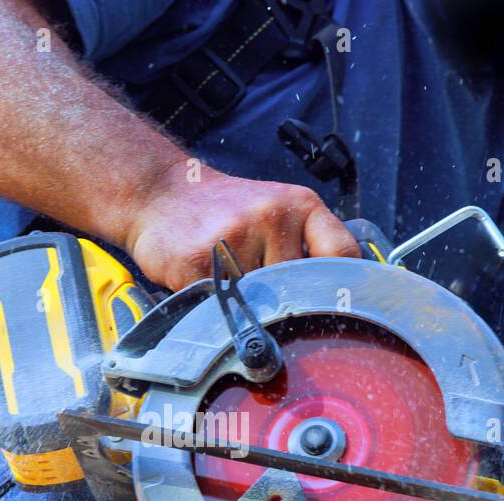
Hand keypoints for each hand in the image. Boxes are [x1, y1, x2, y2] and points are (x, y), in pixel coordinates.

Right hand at [125, 163, 360, 289]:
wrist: (161, 193)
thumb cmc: (224, 211)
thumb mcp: (277, 212)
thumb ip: (307, 246)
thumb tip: (339, 298)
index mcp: (299, 205)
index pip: (341, 253)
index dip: (339, 285)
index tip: (334, 304)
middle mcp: (272, 216)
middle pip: (298, 287)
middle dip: (281, 296)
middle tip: (259, 285)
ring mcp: (236, 238)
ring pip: (259, 301)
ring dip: (244, 301)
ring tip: (227, 275)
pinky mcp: (201, 262)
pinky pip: (222, 304)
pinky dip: (214, 302)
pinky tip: (205, 279)